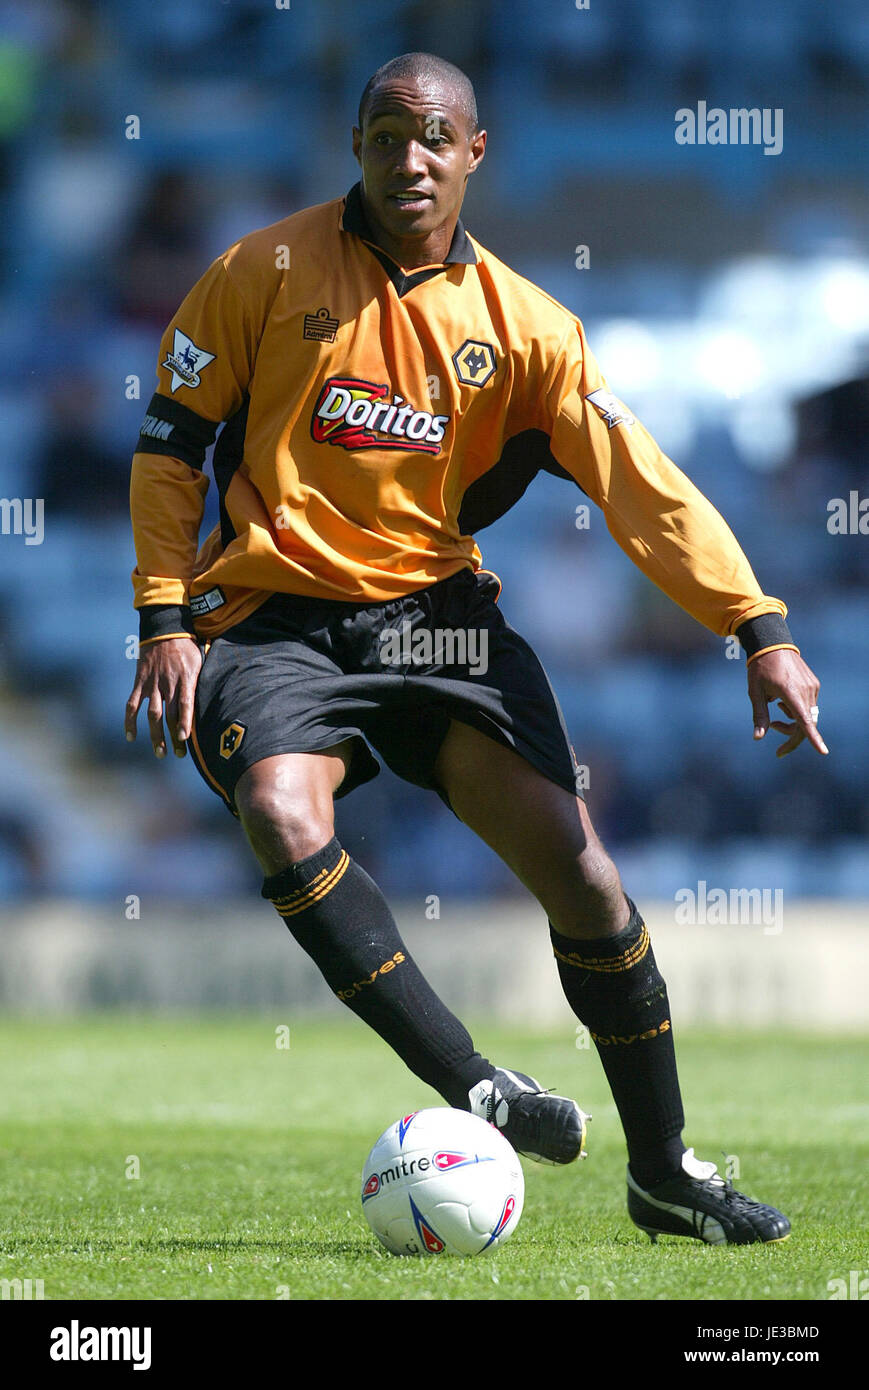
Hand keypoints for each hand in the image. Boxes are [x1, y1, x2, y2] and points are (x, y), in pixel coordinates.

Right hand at [125, 637, 202, 758]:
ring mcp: (152, 684)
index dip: (183, 721)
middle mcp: (167, 684)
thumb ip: (201, 683)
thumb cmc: (187, 648)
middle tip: (178, 755)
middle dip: (173, 737)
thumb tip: (211, 702)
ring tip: (160, 753)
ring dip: (155, 735)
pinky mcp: (140, 683)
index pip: (185, 704)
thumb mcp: (200, 662)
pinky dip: (129, 721)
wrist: (164, 630)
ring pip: (152, 714)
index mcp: (185, 679)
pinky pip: (132, 705)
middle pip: (169, 715)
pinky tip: (131, 736)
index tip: (183, 738)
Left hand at [747, 648, 827, 757]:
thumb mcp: (755, 692)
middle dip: (791, 735)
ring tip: (775, 707)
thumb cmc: (760, 668)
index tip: (823, 752)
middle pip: (805, 724)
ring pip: (807, 716)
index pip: (804, 721)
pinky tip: (783, 699)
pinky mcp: (814, 684)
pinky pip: (808, 705)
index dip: (813, 738)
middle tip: (775, 739)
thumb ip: (759, 715)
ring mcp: (812, 687)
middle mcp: (805, 690)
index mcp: (790, 692)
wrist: (773, 644)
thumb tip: (758, 738)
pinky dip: (796, 709)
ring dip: (792, 721)